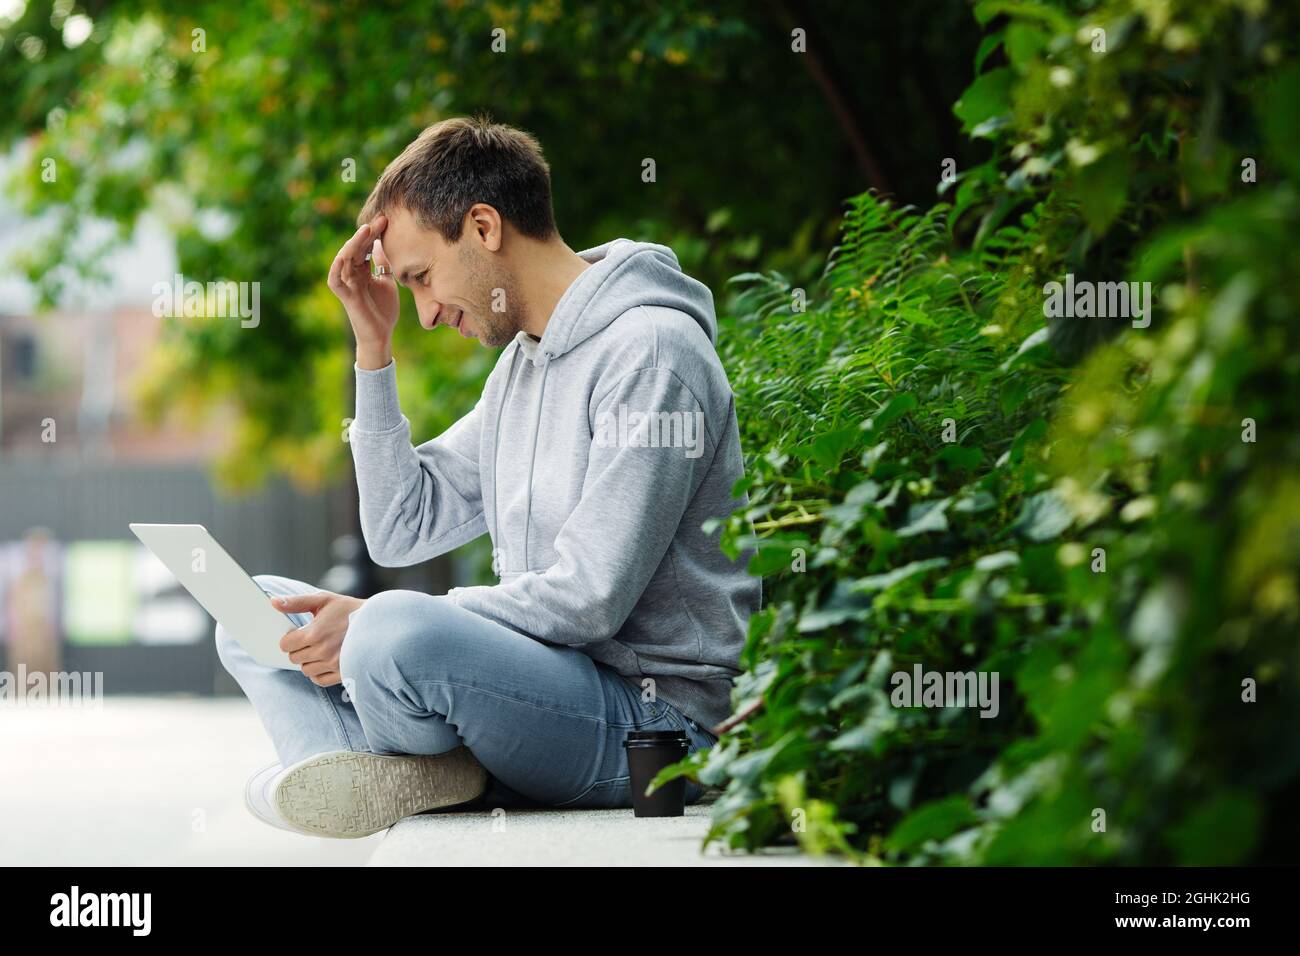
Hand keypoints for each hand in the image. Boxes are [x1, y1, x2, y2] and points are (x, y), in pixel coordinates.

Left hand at [272, 590, 365, 686]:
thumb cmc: (349, 609)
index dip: (289, 638)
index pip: (286, 645)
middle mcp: (322, 651)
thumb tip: (272, 602)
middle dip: (299, 649)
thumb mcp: (323, 600)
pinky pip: (319, 680)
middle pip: (294, 658)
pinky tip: (325, 661)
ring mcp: (333, 665)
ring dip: (309, 661)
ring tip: (320, 649)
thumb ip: (295, 602)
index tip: (298, 633)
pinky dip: (318, 673)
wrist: (380, 622)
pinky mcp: (343, 674)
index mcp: (314, 633)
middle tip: (312, 640)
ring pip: (306, 670)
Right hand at [327, 214, 398, 367]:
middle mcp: (352, 274)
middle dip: (367, 234)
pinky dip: (337, 267)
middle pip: (356, 249)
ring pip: (344, 259)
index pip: (366, 246)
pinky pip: (335, 280)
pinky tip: (345, 255)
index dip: (374, 233)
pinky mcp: (345, 296)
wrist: (382, 334)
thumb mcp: (387, 282)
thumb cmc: (384, 310)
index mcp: (363, 270)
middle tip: (380, 220)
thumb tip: (381, 244)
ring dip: (354, 244)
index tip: (386, 219)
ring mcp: (347, 284)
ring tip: (365, 231)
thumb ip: (383, 264)